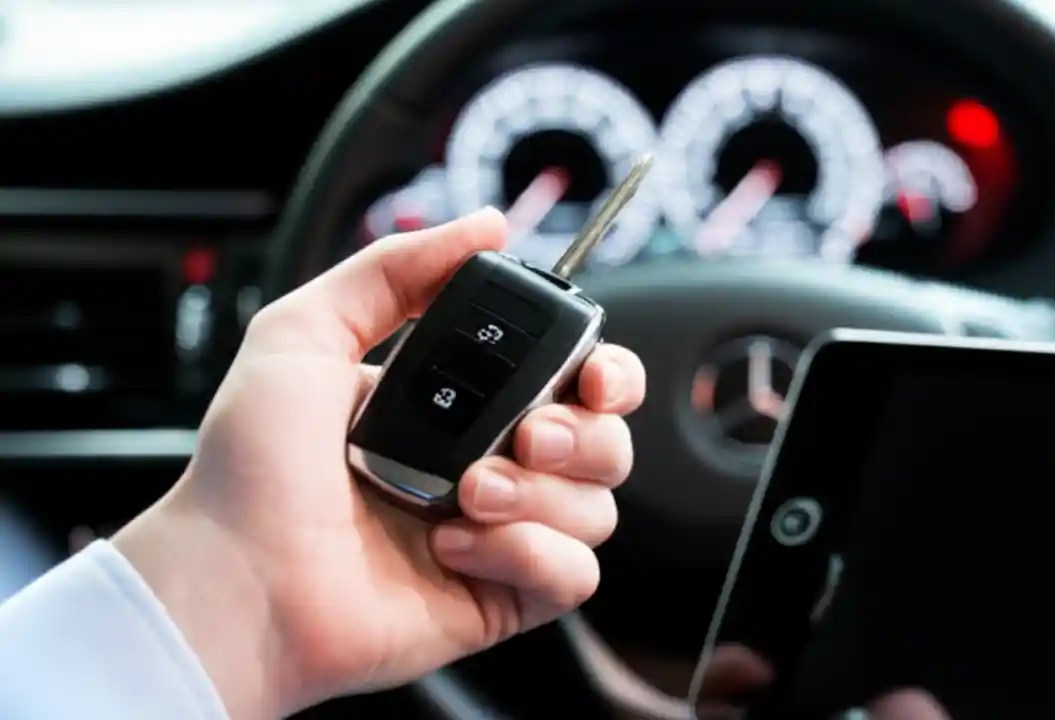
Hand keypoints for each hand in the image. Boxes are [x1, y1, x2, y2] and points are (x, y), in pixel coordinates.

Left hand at [112, 208, 645, 718]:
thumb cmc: (249, 470)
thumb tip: (485, 227)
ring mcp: (498, 535)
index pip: (571, 379)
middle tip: (527, 435)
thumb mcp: (303, 331)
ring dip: (543, 494)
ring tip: (467, 494)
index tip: (591, 371)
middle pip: (604, 440)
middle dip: (583, 432)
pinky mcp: (500, 597)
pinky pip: (574, 573)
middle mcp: (489, 467)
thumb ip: (393, 268)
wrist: (234, 579)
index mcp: (459, 406)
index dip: (604, 371)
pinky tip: (457, 548)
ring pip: (596, 506)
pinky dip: (531, 554)